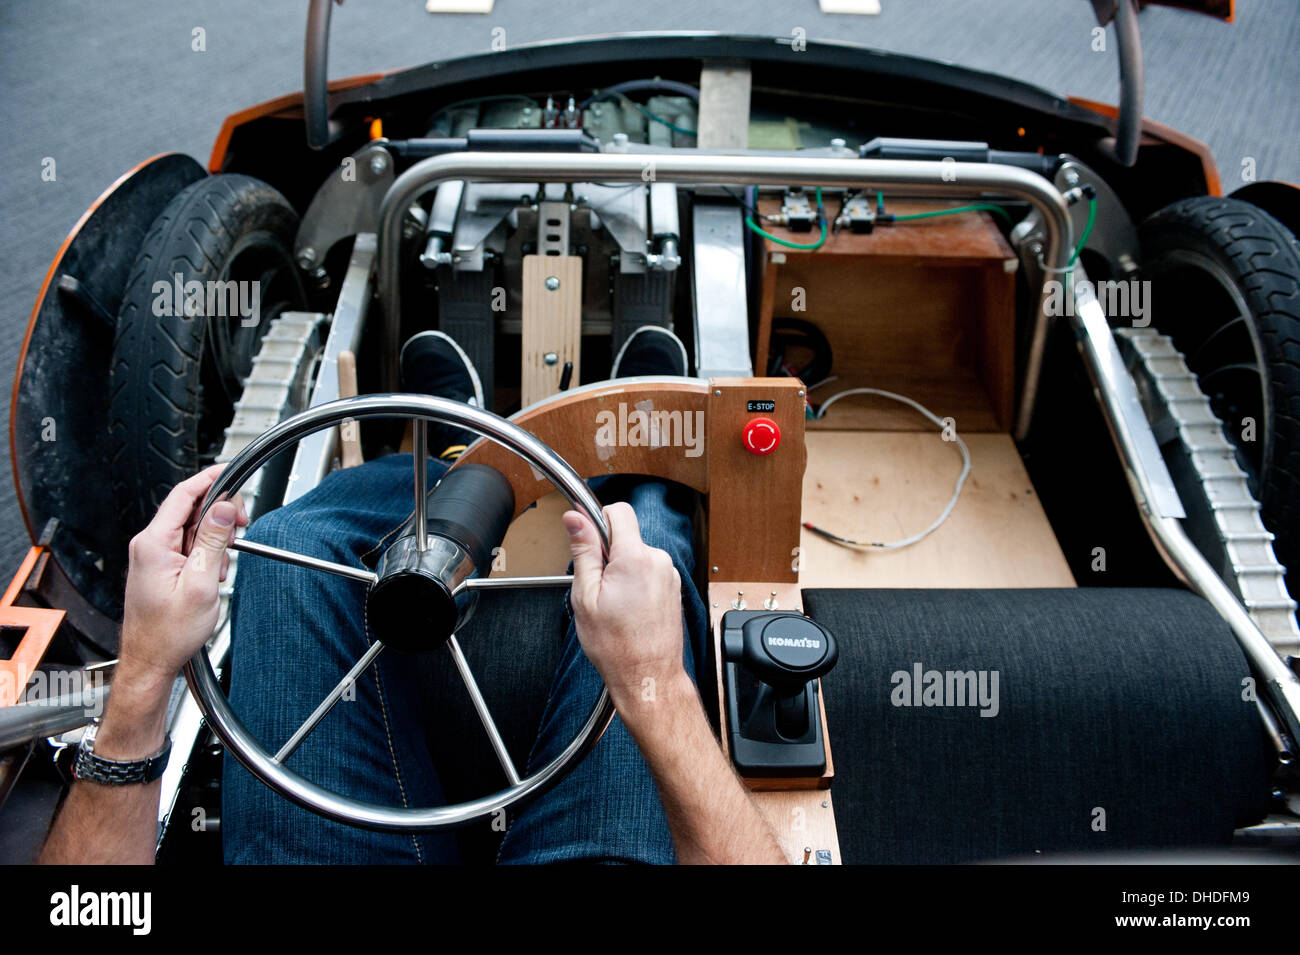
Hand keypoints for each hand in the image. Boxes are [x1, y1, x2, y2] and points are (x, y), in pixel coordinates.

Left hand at [118, 465, 247, 698]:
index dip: (211, 479)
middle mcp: (149, 545)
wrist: (152, 660)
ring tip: (218, 570)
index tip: (232, 471)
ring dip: (214, 543)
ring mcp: (153, 556)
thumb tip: (225, 507)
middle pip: (190, 510)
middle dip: (219, 518)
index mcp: (153, 543)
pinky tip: (210, 576)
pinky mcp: (161, 566)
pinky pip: (189, 547)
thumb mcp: (201, 583)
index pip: (183, 494)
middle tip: (239, 529)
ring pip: (193, 530)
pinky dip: (206, 556)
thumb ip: (213, 541)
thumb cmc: (168, 632)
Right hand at [563, 503, 687, 716]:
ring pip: (636, 554)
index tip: (587, 540)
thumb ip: (583, 551)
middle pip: (626, 535)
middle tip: (598, 586)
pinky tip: (628, 608)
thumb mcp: (586, 596)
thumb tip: (575, 518)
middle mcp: (658, 561)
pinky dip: (635, 582)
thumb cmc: (617, 645)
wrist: (648, 675)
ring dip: (621, 570)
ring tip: (614, 603)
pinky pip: (648, 571)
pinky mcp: (673, 587)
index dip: (597, 520)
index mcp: (635, 558)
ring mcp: (669, 574)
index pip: (618, 511)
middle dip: (607, 553)